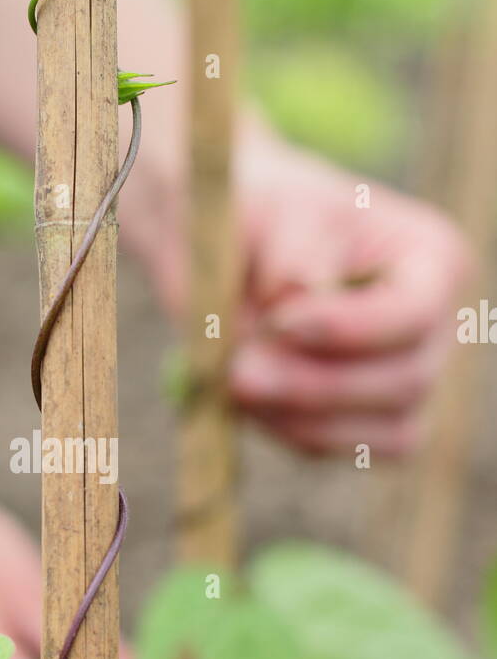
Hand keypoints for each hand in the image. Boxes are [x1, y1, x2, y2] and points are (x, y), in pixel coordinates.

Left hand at [229, 131, 472, 454]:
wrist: (226, 246)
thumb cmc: (256, 214)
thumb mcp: (269, 210)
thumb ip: (291, 254)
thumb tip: (297, 298)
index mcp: (429, 259)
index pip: (413, 312)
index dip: (349, 329)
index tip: (278, 323)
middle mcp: (433, 328)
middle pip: (404, 382)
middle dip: (316, 385)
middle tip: (237, 373)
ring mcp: (404, 383)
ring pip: (380, 431)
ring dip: (298, 416)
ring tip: (231, 380)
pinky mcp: (362, 425)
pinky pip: (335, 449)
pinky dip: (287, 431)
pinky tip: (245, 399)